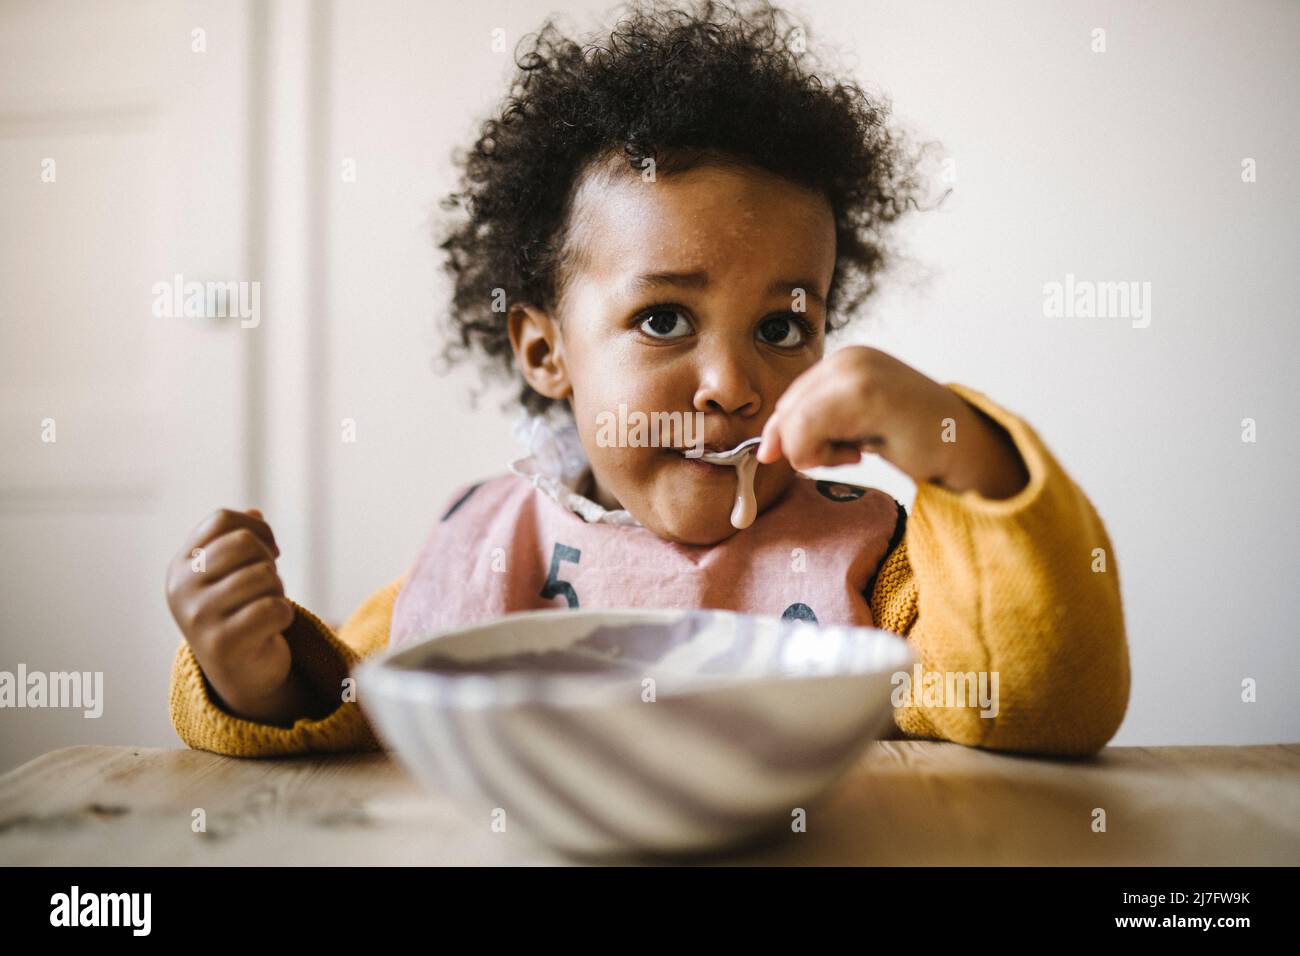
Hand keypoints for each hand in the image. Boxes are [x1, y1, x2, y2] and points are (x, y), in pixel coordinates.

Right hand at [165, 507, 303, 721]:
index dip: (257, 529)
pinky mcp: (223, 644)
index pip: (222, 520)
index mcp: (180, 566)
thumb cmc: (240, 613)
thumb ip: (237, 541)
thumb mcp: (231, 574)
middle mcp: (181, 589)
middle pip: (245, 543)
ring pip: (263, 575)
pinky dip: (284, 616)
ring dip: (278, 591)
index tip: (269, 551)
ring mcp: (199, 617)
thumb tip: (255, 513)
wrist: (242, 673)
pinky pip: (275, 608)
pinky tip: (271, 629)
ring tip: (265, 608)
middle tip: (266, 586)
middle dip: (268, 562)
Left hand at [754, 346, 1028, 498]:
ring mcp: (856, 373)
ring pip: (794, 426)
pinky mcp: (864, 394)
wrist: (962, 444)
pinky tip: (862, 452)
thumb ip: (814, 426)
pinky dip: (825, 457)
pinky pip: (809, 434)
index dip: (785, 435)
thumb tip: (767, 448)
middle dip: (804, 446)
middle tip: (846, 455)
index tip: (806, 458)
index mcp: (844, 360)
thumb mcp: (854, 424)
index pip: (789, 400)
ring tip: (855, 452)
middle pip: (786, 413)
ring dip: (815, 454)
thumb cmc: (910, 436)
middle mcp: (848, 358)